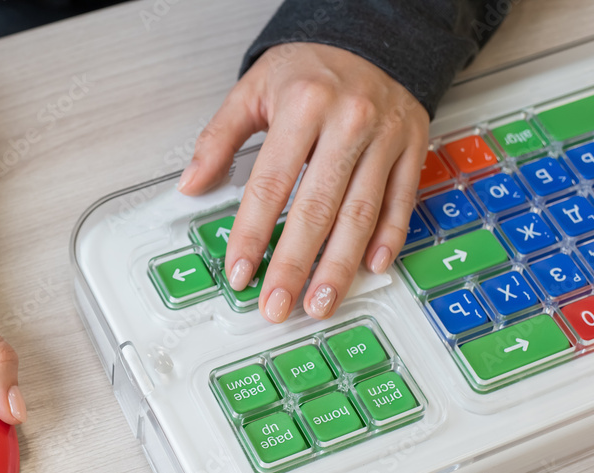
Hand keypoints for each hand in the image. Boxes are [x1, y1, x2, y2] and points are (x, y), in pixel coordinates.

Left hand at [178, 43, 429, 321]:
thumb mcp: (253, 89)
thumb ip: (218, 138)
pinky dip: (388, 239)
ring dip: (339, 266)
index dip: (253, 234)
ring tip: (319, 302)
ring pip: (361, 214)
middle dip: (294, 265)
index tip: (239, 271)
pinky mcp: (412, 148)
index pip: (271, 184)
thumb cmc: (311, 67)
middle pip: (318, 208)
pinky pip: (401, 202)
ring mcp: (386, 137)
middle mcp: (349, 121)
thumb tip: (191, 184)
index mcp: (304, 105)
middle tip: (277, 305)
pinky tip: (370, 267)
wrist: (372, 35)